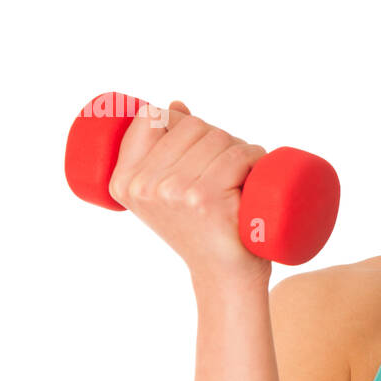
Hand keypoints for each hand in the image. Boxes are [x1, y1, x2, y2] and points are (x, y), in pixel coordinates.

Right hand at [107, 100, 272, 288]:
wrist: (224, 275)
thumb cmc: (201, 229)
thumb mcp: (168, 191)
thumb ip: (164, 147)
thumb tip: (174, 105)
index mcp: (123, 181)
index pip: (152, 118)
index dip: (181, 121)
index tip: (196, 148)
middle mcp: (144, 185)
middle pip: (193, 126)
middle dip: (218, 138)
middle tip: (227, 171)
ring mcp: (174, 191)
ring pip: (219, 137)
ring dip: (241, 149)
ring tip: (240, 178)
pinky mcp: (207, 198)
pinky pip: (239, 154)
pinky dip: (256, 157)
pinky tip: (256, 173)